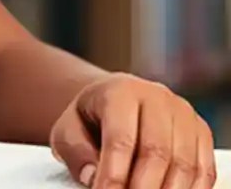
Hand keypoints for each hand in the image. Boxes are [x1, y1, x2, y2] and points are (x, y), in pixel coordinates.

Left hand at [50, 73, 216, 187]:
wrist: (113, 101)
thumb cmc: (89, 119)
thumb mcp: (68, 130)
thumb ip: (76, 152)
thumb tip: (94, 177)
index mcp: (121, 92)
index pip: (121, 139)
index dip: (114, 175)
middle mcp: (158, 98)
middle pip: (158, 152)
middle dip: (142, 188)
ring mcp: (184, 114)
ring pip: (184, 164)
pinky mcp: (201, 132)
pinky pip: (203, 169)